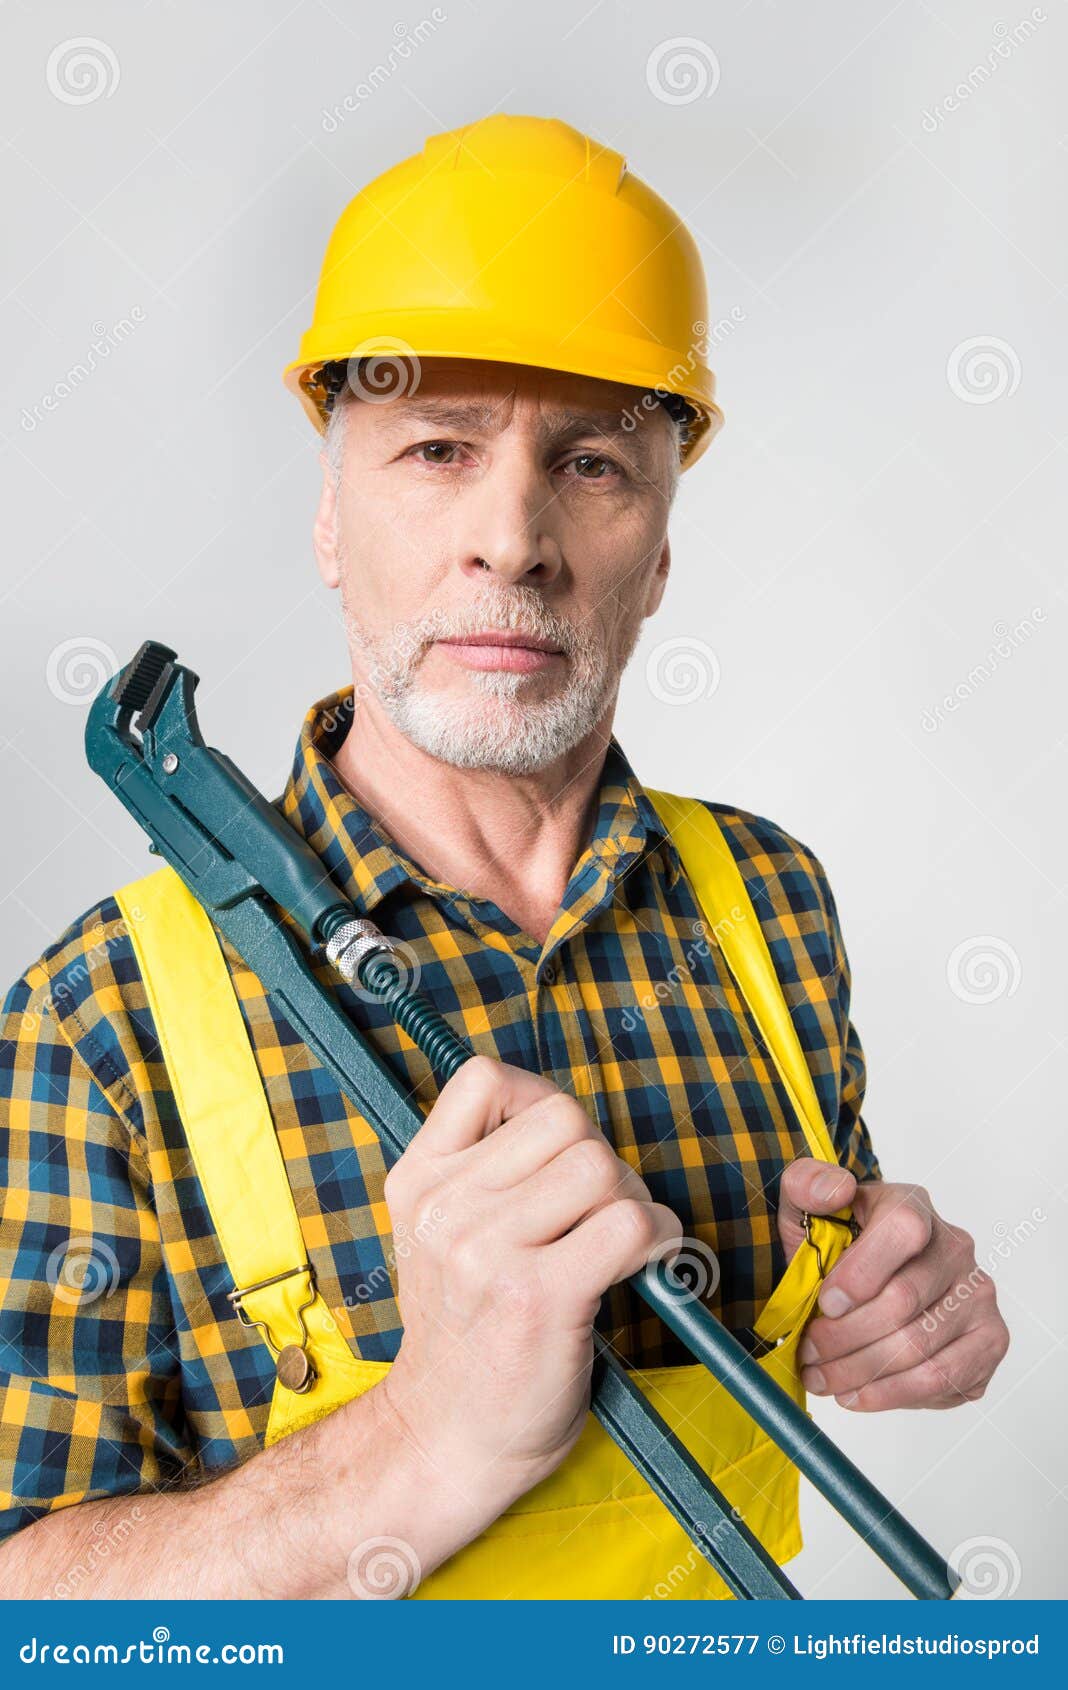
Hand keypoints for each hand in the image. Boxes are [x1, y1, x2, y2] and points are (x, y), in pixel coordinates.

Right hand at [380, 1056, 682, 1516]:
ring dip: (632, 1201)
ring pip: (601, 1166)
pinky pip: (629, 1224)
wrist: (445, 1443)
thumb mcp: (437, 1236)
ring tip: (618, 1244)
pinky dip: (656, 1239)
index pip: (485, 1078)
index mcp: (418, 1182)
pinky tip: (641, 1268)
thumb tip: (568, 1119)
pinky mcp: (540, 1297)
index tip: (557, 1151)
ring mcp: (488, 1252)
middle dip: (601, 1158)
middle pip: (565, 1119)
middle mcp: (446, 1208)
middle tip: (599, 1213)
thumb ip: (479, 1171)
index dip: (539, 1100)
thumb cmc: (464, 1337)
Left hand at [778, 1159, 1009, 1410]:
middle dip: (844, 1337)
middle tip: (808, 1354)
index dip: (860, 1273)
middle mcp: (956, 1249)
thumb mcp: (806, 1204)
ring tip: (823, 1379)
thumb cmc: (835, 1241)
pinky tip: (856, 1392)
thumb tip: (836, 1191)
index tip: (824, 1303)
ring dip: (860, 1373)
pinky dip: (891, 1395)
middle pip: (903, 1302)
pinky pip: (942, 1381)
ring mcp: (977, 1297)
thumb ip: (807, 1184)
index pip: (903, 1231)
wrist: (865, 1275)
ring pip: (920, 1349)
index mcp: (914, 1207)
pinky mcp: (988, 1341)